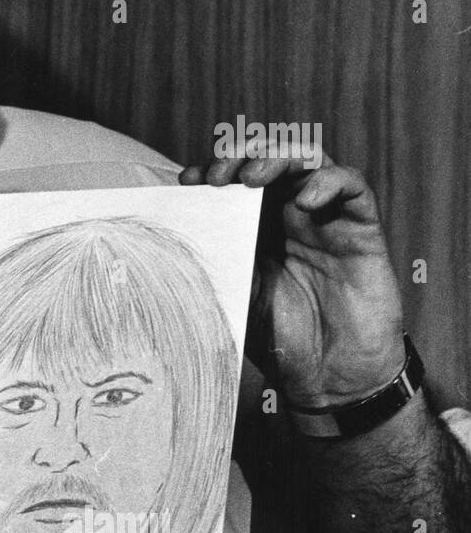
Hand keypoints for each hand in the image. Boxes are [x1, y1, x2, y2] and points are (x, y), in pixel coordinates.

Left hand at [179, 151, 404, 407]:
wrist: (330, 376)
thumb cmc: (279, 339)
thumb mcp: (235, 295)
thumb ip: (216, 260)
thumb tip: (172, 234)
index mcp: (252, 228)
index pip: (233, 181)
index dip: (212, 171)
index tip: (188, 181)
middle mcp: (288, 216)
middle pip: (268, 161)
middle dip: (242, 156)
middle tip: (219, 175)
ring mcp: (325, 218)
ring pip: (308, 161)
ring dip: (279, 158)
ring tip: (254, 177)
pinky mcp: (361, 228)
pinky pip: (352, 185)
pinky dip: (328, 181)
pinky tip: (305, 200)